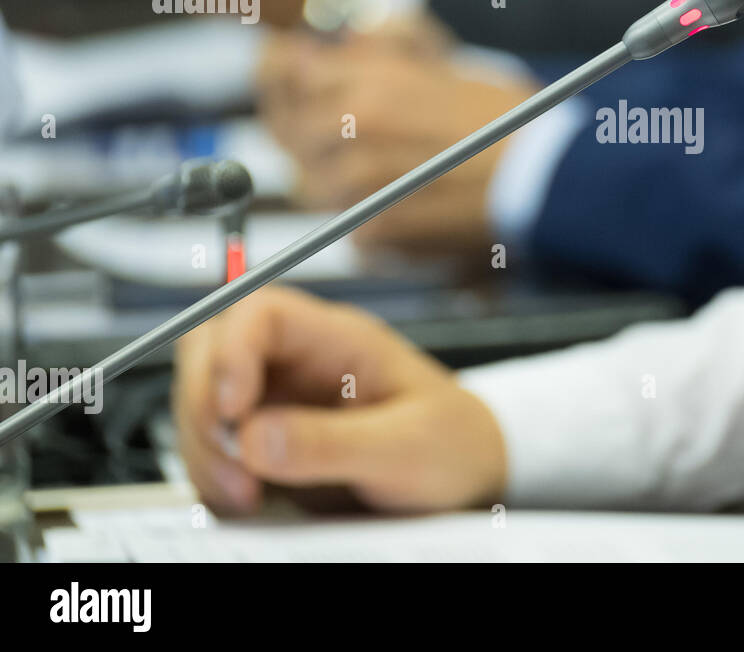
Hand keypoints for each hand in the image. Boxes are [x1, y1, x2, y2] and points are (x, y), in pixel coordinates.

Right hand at [172, 285, 507, 514]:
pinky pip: (214, 445)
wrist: (470, 472)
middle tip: (234, 472)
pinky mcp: (266, 438)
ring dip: (204, 448)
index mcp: (338, 340)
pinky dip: (212, 474)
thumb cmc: (453, 444)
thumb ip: (332, 443)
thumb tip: (252, 439)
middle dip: (201, 408)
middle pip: (211, 349)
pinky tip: (246, 503)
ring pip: (201, 399)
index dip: (229, 353)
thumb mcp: (406, 447)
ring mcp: (277, 397)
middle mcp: (298, 360)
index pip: (259, 312)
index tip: (231, 414)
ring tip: (245, 498)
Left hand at [256, 29, 539, 255]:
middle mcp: (351, 131)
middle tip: (340, 131)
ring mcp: (357, 186)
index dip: (287, 74)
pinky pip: (344, 224)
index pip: (286, 72)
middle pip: (289, 131)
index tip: (299, 78)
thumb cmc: (505, 116)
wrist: (546, 177)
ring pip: (311, 182)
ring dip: (333, 176)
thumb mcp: (445, 56)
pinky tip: (402, 203)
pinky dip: (364, 218)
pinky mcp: (374, 233)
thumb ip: (387, 39)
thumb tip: (345, 37)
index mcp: (365, 82)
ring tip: (381, 170)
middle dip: (307, 128)